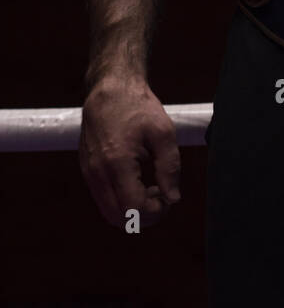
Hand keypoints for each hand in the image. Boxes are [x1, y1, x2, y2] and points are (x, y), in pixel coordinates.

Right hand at [79, 78, 180, 228]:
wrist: (110, 89)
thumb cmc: (138, 107)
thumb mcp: (163, 132)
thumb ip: (170, 167)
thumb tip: (173, 198)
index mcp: (117, 163)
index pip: (133, 209)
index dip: (155, 212)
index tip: (168, 198)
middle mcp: (97, 172)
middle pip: (119, 218)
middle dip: (144, 216)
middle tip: (161, 197)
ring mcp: (89, 173)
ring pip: (109, 212)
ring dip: (132, 211)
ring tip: (152, 189)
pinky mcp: (87, 170)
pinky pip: (103, 199)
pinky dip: (121, 201)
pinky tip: (139, 183)